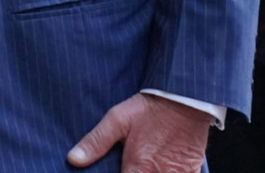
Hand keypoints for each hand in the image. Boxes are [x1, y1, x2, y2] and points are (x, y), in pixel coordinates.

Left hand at [67, 93, 209, 170]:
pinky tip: (162, 166)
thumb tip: (73, 159)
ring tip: (142, 166)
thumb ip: (95, 143)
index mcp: (138, 168)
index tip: (115, 170)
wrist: (185, 99)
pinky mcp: (191, 172)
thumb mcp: (117, 120)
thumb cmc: (150, 109)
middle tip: (128, 166)